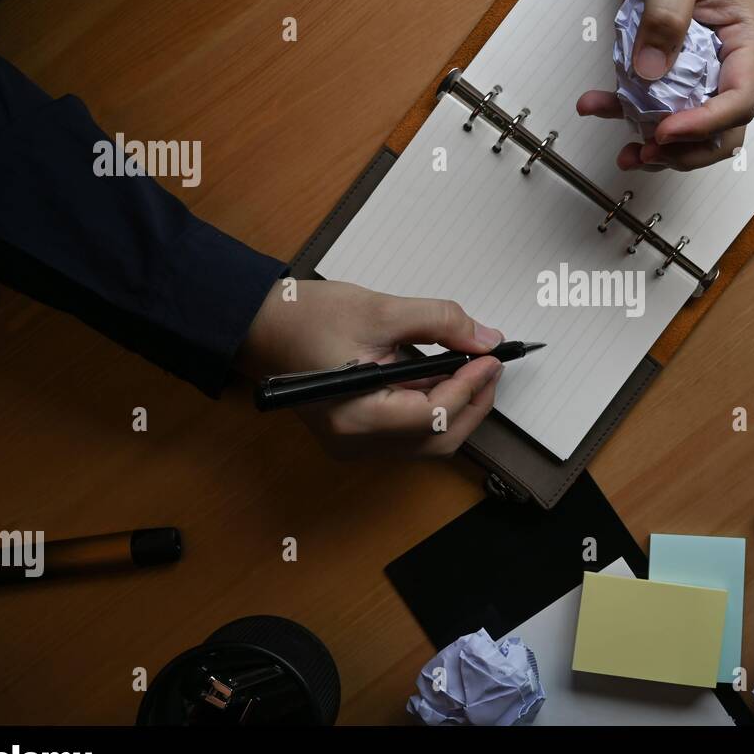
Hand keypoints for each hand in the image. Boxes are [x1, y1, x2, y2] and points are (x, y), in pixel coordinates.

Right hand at [235, 279, 504, 457]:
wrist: (261, 327)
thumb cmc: (305, 317)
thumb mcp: (380, 309)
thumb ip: (439, 323)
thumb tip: (484, 339)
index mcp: (356, 417)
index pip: (434, 415)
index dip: (470, 387)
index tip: (492, 358)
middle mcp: (356, 442)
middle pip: (437, 440)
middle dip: (472, 404)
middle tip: (490, 366)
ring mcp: (356, 444)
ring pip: (427, 440)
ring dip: (457, 407)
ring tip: (472, 368)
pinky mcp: (358, 435)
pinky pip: (410, 432)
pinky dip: (435, 407)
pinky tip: (445, 376)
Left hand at [576, 0, 753, 170]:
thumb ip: (664, 19)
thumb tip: (651, 72)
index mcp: (745, 41)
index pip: (739, 100)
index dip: (705, 124)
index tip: (667, 131)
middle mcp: (727, 61)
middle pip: (721, 129)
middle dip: (685, 149)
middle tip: (648, 152)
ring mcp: (698, 68)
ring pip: (689, 127)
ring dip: (658, 146)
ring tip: (628, 153)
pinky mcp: (670, 68)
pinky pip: (653, 103)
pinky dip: (625, 112)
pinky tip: (598, 105)